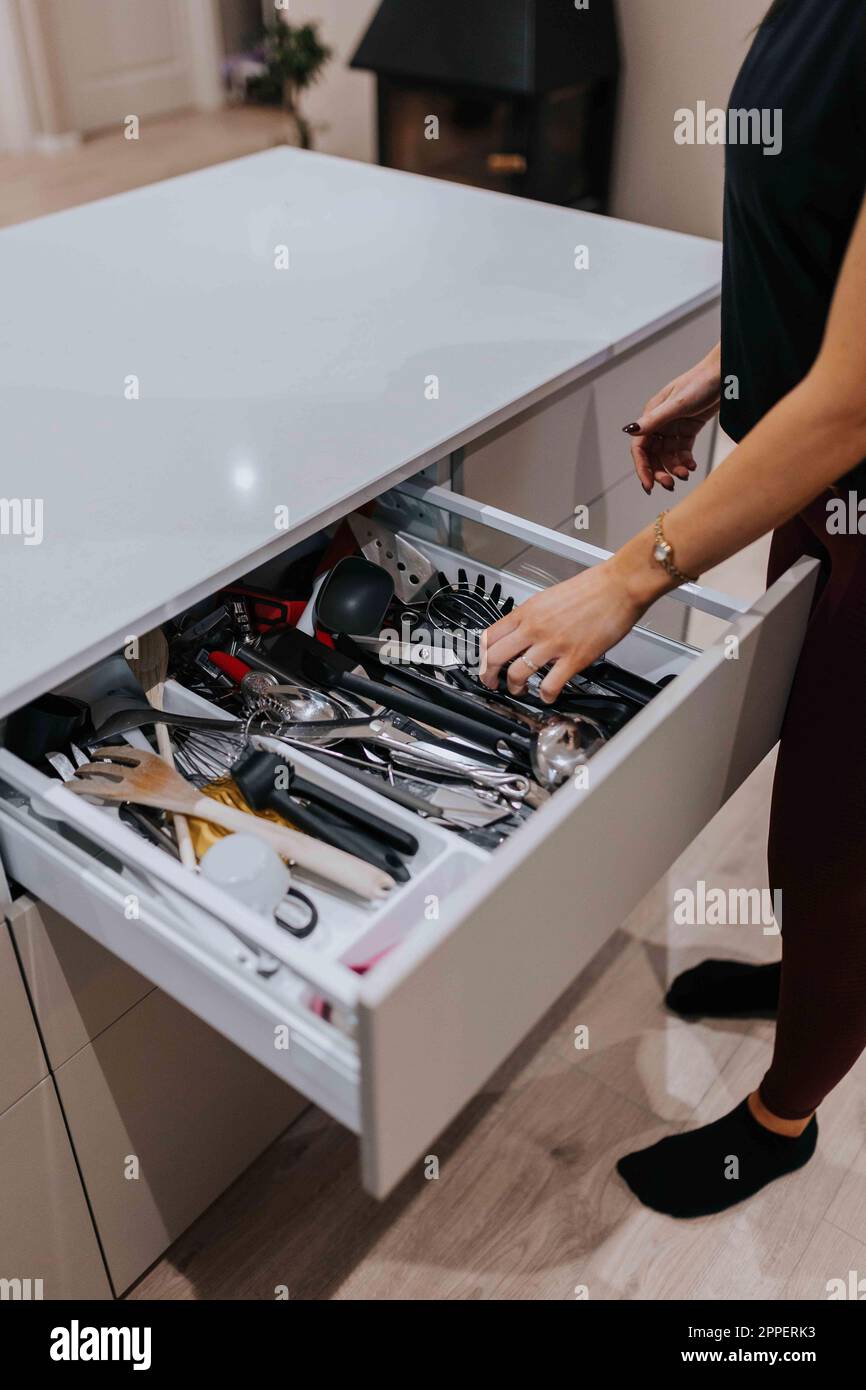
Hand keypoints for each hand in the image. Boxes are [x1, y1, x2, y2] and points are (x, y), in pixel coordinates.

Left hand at [480, 559, 644, 702]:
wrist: (619, 586)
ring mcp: (553, 644)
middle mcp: (534, 628)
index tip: (482, 662)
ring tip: (520, 690)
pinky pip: (550, 685)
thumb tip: (522, 632)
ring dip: (515, 687)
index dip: (481, 654)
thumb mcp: (549, 597)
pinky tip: (548, 695)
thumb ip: (533, 616)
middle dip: (488, 675)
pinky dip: (545, 695)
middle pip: (494, 657)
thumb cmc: (592, 588)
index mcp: (527, 611)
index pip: (489, 635)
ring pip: (517, 674)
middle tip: (492, 682)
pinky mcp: (573, 658)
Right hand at [624, 351, 720, 493]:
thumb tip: (630, 430)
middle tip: (669, 485)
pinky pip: (683, 451)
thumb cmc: (700, 382)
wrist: (725, 373)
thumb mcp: (677, 403)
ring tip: (686, 475)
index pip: (640, 447)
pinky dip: (686, 461)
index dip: (642, 467)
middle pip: (653, 455)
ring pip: (668, 456)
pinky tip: (692, 466)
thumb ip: (655, 419)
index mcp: (652, 415)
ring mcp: (674, 427)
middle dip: (659, 471)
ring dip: (674, 468)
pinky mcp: (689, 429)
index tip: (649, 485)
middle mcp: (660, 423)